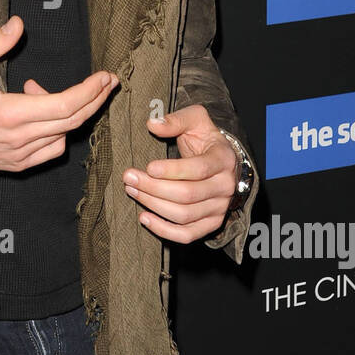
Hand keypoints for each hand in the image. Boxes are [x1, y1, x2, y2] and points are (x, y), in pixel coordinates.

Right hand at [0, 15, 118, 171]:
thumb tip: (18, 24)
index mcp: (10, 112)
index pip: (65, 104)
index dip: (90, 90)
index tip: (105, 77)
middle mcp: (19, 138)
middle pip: (73, 121)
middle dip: (96, 100)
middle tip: (107, 82)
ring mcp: (19, 155)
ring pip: (63, 137)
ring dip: (69, 113)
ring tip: (43, 91)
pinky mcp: (16, 164)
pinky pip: (50, 150)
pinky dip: (57, 132)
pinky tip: (42, 115)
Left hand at [122, 104, 237, 241]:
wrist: (222, 161)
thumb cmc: (205, 139)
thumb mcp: (195, 119)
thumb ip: (176, 119)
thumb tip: (153, 124)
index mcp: (223, 159)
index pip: (198, 169)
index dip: (172, 170)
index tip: (148, 167)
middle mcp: (225, 186)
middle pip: (187, 194)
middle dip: (153, 187)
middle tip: (129, 178)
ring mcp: (219, 208)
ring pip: (184, 215)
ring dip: (153, 205)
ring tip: (132, 191)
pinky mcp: (211, 223)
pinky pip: (187, 235)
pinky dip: (164, 230)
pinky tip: (144, 217)